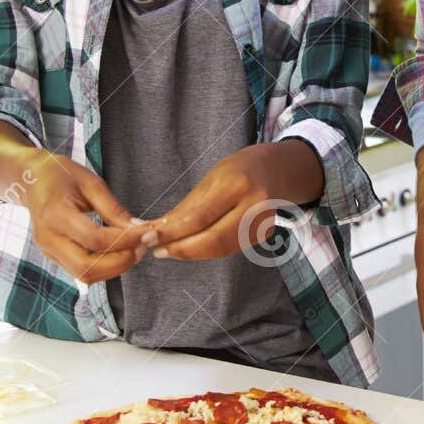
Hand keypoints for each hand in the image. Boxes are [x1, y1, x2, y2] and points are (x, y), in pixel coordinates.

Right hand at [17, 149, 148, 283]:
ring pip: (84, 275)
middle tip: (142, 247)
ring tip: (134, 250)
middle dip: (120, 263)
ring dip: (115, 269)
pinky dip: (104, 267)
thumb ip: (114, 208)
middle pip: (87, 267)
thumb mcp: (90, 183)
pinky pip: (81, 271)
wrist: (30, 179)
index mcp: (55, 214)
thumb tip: (138, 229)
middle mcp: (48, 238)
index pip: (94, 239)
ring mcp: (48, 250)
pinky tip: (119, 253)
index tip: (146, 233)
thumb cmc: (61, 175)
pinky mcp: (53, 256)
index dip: (124, 240)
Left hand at [143, 141, 322, 260]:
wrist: (275, 171)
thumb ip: (185, 207)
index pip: (200, 217)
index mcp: (237, 184)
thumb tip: (152, 229)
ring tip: (169, 250)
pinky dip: (207, 251)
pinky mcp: (263, 236)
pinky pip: (230, 249)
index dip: (173, 232)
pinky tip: (191, 248)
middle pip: (213, 239)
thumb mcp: (209, 180)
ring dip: (192, 253)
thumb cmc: (237, 171)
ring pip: (221, 249)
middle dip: (181, 248)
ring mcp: (262, 223)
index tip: (148, 238)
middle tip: (158, 251)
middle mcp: (254, 206)